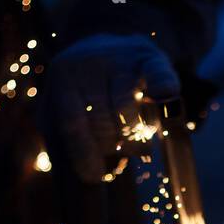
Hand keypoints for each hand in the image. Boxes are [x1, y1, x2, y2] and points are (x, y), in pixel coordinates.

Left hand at [51, 33, 180, 182]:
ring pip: (126, 110)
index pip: (73, 122)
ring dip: (134, 134)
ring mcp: (122, 57)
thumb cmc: (84, 90)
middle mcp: (89, 61)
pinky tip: (163, 96)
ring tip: (137, 140)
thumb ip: (61, 136)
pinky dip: (162, 89)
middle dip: (111, 145)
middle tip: (120, 154)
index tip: (95, 176)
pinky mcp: (151, 58)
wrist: (108, 47)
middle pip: (101, 121)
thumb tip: (78, 172)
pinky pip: (159, 77)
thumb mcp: (60, 108)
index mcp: (63, 76)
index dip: (84, 153)